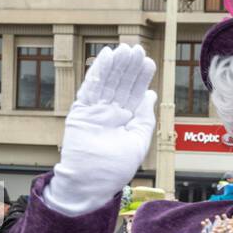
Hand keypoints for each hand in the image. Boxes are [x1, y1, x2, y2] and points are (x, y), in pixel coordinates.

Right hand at [44, 45, 156, 215]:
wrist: (91, 183)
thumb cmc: (115, 169)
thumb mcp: (138, 142)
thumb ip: (144, 118)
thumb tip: (151, 95)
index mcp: (125, 120)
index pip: (134, 94)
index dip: (141, 78)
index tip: (148, 62)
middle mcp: (110, 113)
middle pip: (121, 84)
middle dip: (129, 67)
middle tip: (137, 49)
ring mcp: (95, 111)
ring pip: (107, 83)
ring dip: (116, 65)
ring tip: (125, 49)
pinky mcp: (81, 110)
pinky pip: (90, 87)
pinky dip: (98, 71)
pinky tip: (106, 56)